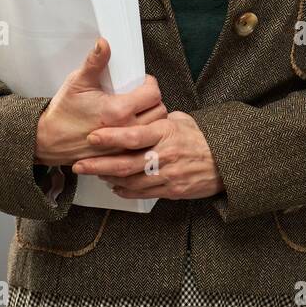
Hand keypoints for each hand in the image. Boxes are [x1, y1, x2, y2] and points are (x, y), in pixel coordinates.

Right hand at [34, 37, 167, 165]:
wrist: (49, 140)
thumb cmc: (63, 112)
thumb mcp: (78, 82)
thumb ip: (95, 62)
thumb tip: (103, 43)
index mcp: (118, 110)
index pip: (153, 94)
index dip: (150, 84)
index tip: (142, 82)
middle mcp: (125, 130)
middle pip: (159, 112)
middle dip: (153, 101)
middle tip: (142, 96)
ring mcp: (124, 146)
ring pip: (155, 131)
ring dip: (151, 119)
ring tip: (139, 111)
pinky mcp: (121, 157)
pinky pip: (144, 146)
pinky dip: (144, 136)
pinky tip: (133, 128)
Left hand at [71, 111, 225, 200]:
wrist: (226, 162)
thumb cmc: (201, 138)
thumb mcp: (180, 120)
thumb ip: (157, 120)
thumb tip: (138, 113)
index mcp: (166, 133)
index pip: (133, 136)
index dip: (111, 137)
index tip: (92, 137)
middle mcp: (164, 155)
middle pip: (125, 163)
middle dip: (98, 165)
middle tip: (79, 164)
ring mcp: (167, 175)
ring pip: (130, 181)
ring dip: (108, 178)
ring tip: (93, 173)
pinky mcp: (171, 190)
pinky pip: (142, 193)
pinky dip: (124, 190)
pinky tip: (114, 185)